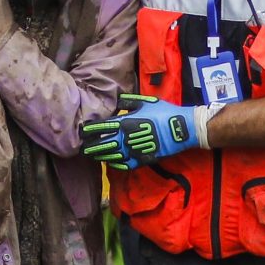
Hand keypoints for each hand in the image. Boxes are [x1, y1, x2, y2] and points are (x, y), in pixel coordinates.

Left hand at [79, 94, 205, 168]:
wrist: (182, 128)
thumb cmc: (164, 112)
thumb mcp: (146, 102)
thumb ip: (129, 101)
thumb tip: (115, 100)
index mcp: (126, 121)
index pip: (103, 127)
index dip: (92, 129)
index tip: (82, 131)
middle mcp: (127, 137)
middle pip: (104, 143)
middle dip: (92, 145)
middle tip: (82, 147)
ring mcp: (134, 150)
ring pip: (112, 155)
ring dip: (101, 155)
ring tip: (92, 155)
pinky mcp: (143, 159)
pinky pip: (125, 164)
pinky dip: (116, 164)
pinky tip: (109, 163)